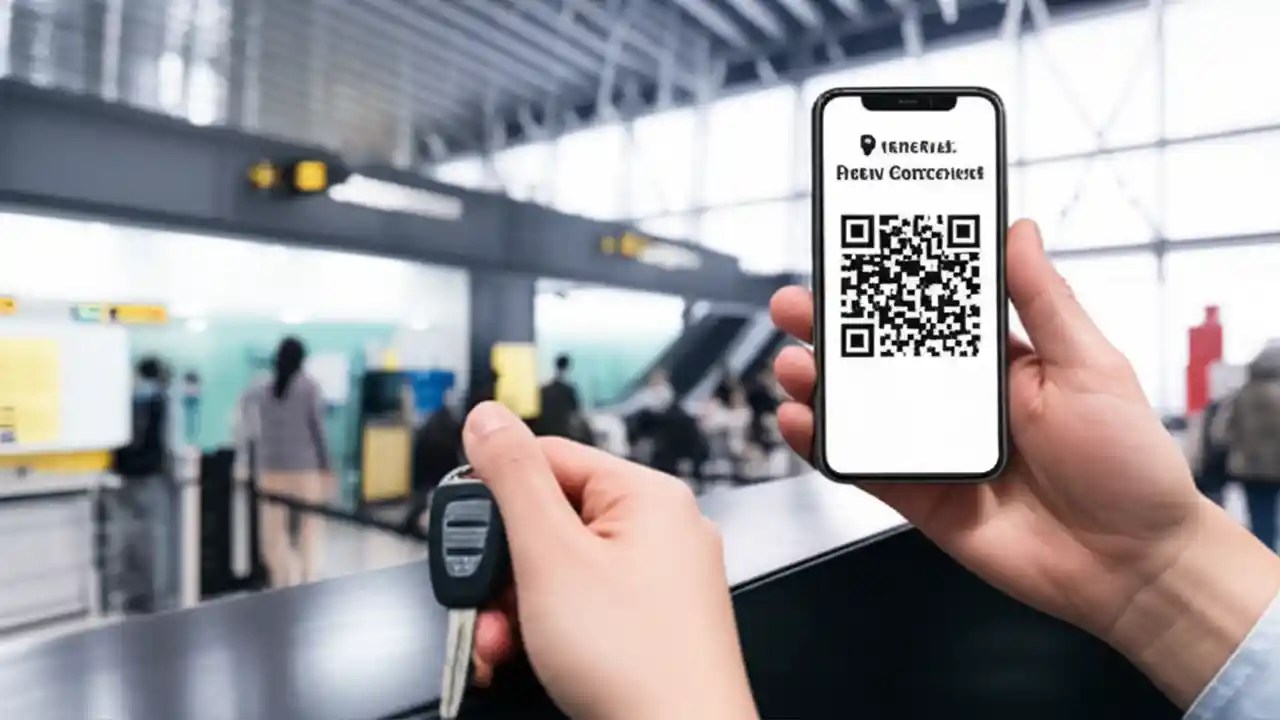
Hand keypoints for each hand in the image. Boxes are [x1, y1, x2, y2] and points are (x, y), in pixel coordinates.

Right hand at [463, 402, 756, 719]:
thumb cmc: (636, 661)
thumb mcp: (550, 556)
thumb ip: (513, 479)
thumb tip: (488, 417)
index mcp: (648, 495)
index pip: (550, 457)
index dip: (496, 492)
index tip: (465, 527)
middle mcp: (662, 530)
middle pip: (551, 519)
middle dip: (503, 569)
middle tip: (484, 603)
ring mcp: (661, 581)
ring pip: (561, 570)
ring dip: (516, 607)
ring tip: (503, 644)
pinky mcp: (653, 624)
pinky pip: (585, 605)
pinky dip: (547, 629)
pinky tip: (527, 658)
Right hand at [771, 219, 1279, 706]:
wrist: (1133, 564)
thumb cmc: (1127, 463)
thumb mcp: (1090, 366)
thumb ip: (1044, 301)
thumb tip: (1019, 230)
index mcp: (997, 360)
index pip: (929, 310)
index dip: (886, 285)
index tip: (849, 256)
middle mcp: (958, 400)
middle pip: (879, 356)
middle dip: (831, 330)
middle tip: (795, 308)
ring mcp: (934, 447)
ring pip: (860, 409)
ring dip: (819, 384)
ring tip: (792, 365)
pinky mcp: (919, 495)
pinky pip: (862, 466)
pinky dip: (824, 445)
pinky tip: (801, 422)